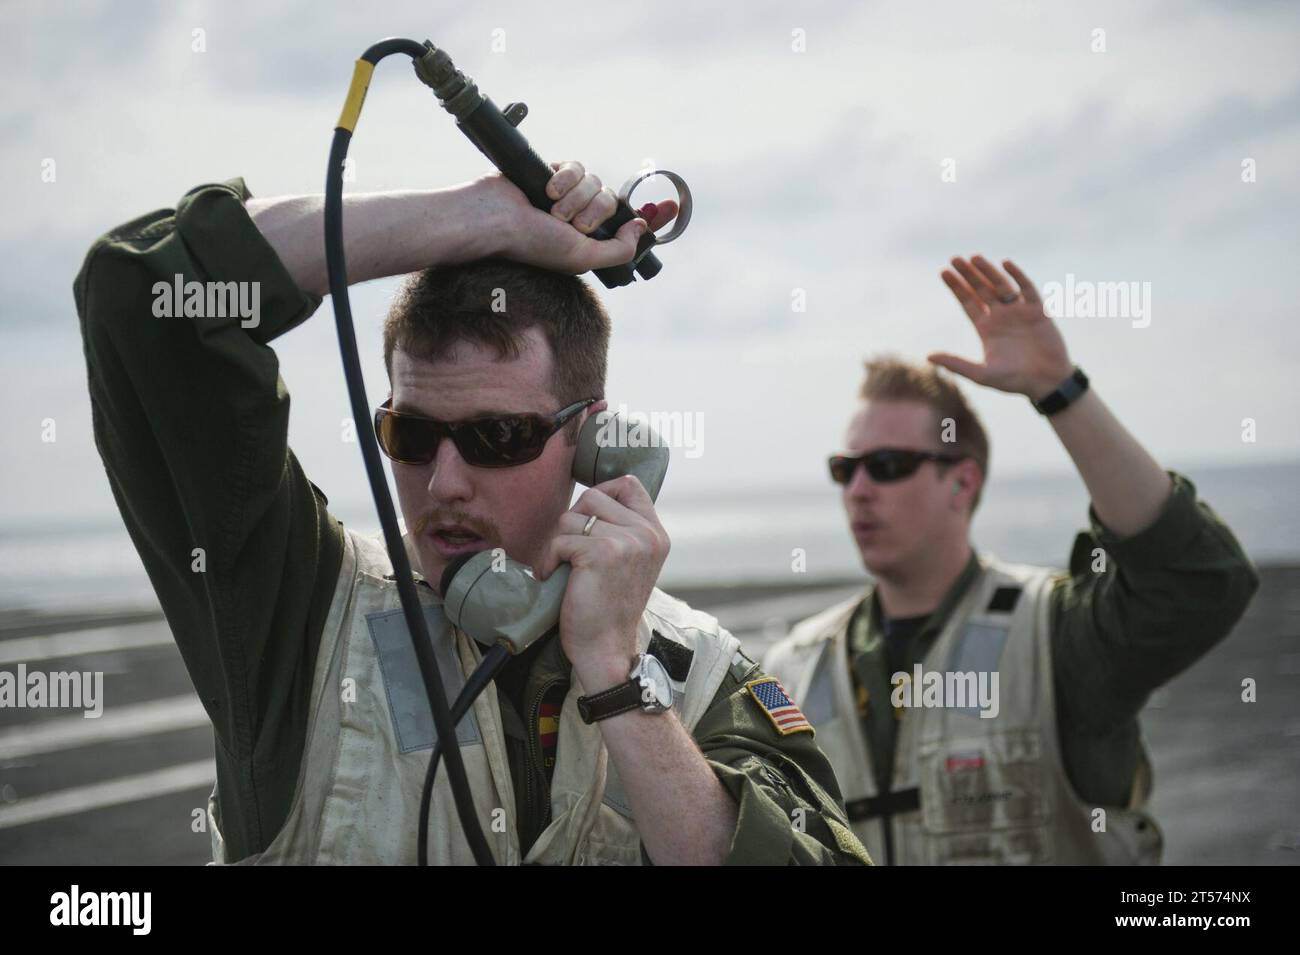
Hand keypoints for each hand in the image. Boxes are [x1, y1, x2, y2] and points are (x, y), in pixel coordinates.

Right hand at [476, 160, 678, 273]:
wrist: (496, 217)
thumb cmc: (532, 243)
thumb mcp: (581, 257)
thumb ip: (616, 251)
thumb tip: (640, 229)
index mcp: (588, 240)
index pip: (627, 225)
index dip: (651, 216)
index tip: (671, 208)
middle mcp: (581, 217)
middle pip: (611, 201)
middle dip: (593, 212)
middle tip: (570, 223)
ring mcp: (569, 194)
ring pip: (595, 183)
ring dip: (576, 197)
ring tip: (552, 209)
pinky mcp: (556, 173)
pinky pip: (577, 167)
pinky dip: (565, 179)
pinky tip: (547, 190)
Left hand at [534, 474, 669, 690]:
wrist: (605, 648)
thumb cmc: (608, 607)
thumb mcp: (629, 562)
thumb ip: (622, 530)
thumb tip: (590, 496)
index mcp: (656, 534)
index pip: (629, 484)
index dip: (601, 491)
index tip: (587, 519)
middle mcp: (647, 534)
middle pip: (593, 495)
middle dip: (573, 521)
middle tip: (570, 551)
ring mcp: (627, 542)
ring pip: (572, 517)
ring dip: (558, 542)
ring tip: (563, 567)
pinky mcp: (602, 553)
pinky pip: (560, 539)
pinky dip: (548, 559)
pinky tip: (553, 577)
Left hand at [930, 255, 1073, 398]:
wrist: (1047, 382)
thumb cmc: (1014, 381)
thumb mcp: (981, 374)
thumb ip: (956, 364)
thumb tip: (928, 356)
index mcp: (986, 328)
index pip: (968, 302)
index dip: (956, 287)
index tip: (943, 271)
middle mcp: (1001, 317)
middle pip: (981, 290)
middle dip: (968, 275)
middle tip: (954, 258)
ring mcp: (1019, 312)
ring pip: (1001, 285)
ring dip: (988, 271)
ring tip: (974, 257)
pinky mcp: (1038, 311)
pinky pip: (1027, 289)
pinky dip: (1018, 276)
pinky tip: (1005, 264)